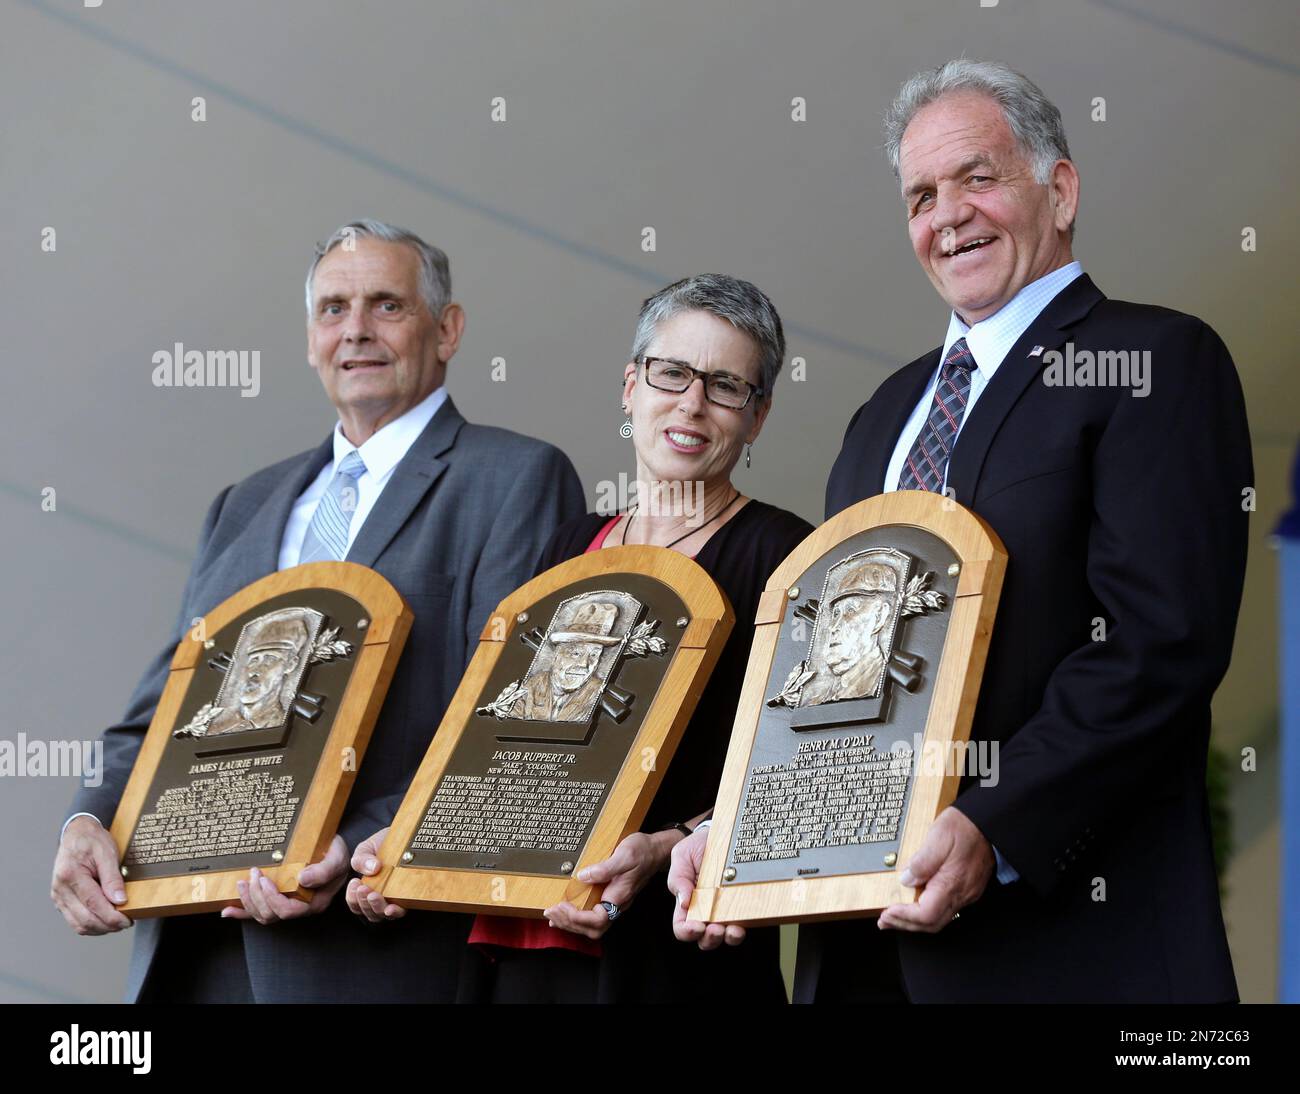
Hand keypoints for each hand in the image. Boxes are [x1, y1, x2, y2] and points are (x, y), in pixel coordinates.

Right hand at [51, 816, 131, 934]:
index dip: (111, 916)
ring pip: (78, 925)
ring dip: (100, 929)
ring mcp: (58, 897)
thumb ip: (113, 878)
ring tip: (118, 923)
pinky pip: (75, 921)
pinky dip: (91, 925)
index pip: (93, 904)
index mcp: (70, 875)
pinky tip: (105, 920)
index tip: (127, 920)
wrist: (77, 834)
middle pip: (85, 919)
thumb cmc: (91, 841)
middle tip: (126, 923)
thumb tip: (120, 900)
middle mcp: (60, 889)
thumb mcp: (107, 853)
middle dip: (108, 926)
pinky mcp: (61, 902)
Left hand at [223, 835, 348, 923]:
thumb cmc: (336, 854)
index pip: (288, 910)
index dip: (272, 898)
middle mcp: (300, 908)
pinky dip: (241, 912)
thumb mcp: (336, 858)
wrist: (334, 849)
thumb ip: (323, 871)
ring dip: (248, 901)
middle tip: (253, 873)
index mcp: (313, 902)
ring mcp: (288, 905)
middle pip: (271, 914)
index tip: (265, 879)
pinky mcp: (278, 900)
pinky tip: (227, 910)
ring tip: (242, 882)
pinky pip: (258, 912)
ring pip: (263, 915)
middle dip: (257, 896)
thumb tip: (302, 879)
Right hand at [346, 827, 405, 922]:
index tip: (354, 884)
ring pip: (381, 914)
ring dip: (376, 907)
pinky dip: (394, 912)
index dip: (352, 898)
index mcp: (366, 889)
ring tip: (374, 895)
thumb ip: (362, 859)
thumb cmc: (383, 844)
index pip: (355, 903)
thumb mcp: (367, 848)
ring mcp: (393, 900)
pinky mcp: (408, 898)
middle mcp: (379, 898)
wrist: (404, 836)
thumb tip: (372, 868)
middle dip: (363, 902)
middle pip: (368, 911)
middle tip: (364, 889)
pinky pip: (400, 911)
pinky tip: (391, 907)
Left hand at [545, 830, 673, 939]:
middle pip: (592, 929)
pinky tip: (563, 913)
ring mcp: (614, 902)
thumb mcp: (624, 854)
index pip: (597, 920)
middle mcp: (617, 904)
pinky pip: (592, 916)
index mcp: (619, 896)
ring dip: (570, 923)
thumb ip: (604, 868)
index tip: (561, 906)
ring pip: (591, 926)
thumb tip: (582, 876)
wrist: (656, 850)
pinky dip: (575, 917)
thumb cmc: (643, 851)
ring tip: (552, 914)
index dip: (577, 917)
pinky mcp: (610, 898)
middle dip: (569, 923)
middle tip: (551, 911)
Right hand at [667, 827, 745, 949]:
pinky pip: (747, 920)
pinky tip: (748, 918)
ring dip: (730, 937)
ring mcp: (727, 909)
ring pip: (727, 936)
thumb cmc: (698, 846)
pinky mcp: (744, 903)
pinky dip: (748, 924)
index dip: (686, 932)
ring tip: (733, 929)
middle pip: (705, 939)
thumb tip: (683, 902)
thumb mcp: (681, 856)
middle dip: (710, 939)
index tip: (695, 926)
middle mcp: (707, 911)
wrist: (721, 832)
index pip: (682, 927)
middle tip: (715, 929)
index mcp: (687, 903)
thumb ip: (678, 878)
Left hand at [878, 806, 993, 932]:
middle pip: (931, 924)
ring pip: (938, 919)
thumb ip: (921, 862)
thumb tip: (906, 880)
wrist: (987, 823)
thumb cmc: (965, 827)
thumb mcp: (939, 836)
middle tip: (885, 920)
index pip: (926, 915)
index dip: (904, 917)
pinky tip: (914, 904)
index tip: (887, 912)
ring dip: (914, 921)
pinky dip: (926, 912)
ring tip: (894, 916)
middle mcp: (961, 894)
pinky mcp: (967, 890)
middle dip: (905, 924)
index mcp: (952, 883)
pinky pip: (945, 909)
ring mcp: (966, 894)